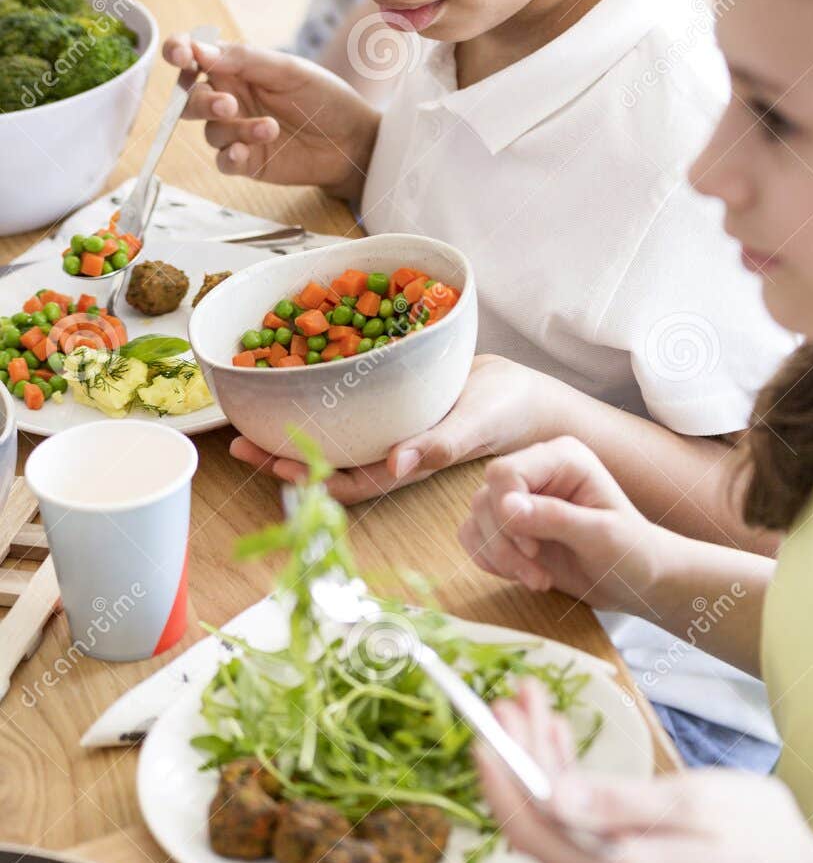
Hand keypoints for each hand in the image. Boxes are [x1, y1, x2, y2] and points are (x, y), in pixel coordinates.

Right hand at [162, 35, 367, 193]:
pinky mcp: (249, 162)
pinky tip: (246, 152)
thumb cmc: (324, 98)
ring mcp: (238, 132)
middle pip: (191, 99)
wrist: (353, 141)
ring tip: (270, 128)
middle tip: (229, 104)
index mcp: (236, 69)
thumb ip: (244, 59)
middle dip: (203, 101)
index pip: (193, 57)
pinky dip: (229, 156)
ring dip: (234, 129)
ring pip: (211, 131)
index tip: (181, 55)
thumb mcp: (288, 70)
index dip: (178, 52)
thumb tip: (198, 50)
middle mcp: (231, 98)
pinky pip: (223, 161)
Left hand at [230, 356, 562, 501]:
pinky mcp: (393, 405)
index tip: (272, 466)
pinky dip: (319, 400)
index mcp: (406, 462)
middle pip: (328, 461)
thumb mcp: (477, 424)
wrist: (526, 394)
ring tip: (248, 416)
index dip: (308, 480)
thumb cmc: (509, 411)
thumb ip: (441, 444)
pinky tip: (293, 381)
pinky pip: (349, 409)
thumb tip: (399, 466)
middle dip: (282, 456)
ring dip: (292, 429)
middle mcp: (390, 450)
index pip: (349, 482)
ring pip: (333, 437)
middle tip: (236, 441)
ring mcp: (389, 429)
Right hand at [458, 435, 660, 608]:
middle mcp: (538, 470)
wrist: (634, 580)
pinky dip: (491, 561)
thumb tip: (505, 507)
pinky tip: (524, 575)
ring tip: (538, 579)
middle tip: (538, 575)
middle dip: (505, 543)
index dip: (507, 512)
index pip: (506, 472)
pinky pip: (474, 536)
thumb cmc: (630, 553)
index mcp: (562, 458)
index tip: (532, 549)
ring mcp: (521, 497)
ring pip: (477, 519)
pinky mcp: (509, 524)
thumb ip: (554, 518)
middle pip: (485, 497)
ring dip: (500, 557)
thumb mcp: (601, 536)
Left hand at [473, 681, 812, 862]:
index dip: (502, 777)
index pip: (532, 826)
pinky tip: (558, 737)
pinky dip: (562, 780)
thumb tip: (552, 792)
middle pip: (536, 819)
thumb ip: (619, 802)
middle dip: (518, 755)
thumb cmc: (756, 839)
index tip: (485, 730)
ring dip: (537, 760)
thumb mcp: (693, 806)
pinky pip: (573, 826)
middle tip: (512, 697)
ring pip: (552, 818)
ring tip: (531, 702)